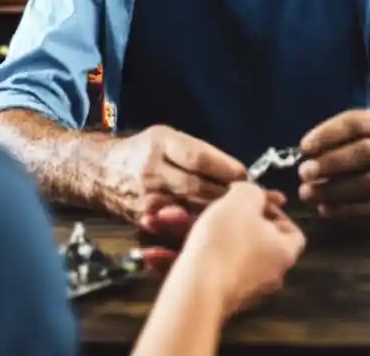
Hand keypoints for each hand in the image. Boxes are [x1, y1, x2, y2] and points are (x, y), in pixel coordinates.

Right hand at [103, 125, 245, 228]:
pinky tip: (229, 232)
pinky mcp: (148, 222)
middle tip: (268, 202)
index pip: (197, 158)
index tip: (247, 176)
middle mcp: (153, 174)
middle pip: (199, 188)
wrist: (102, 174)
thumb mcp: (167, 136)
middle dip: (235, 197)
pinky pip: (182, 228)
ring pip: (194, 211)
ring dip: (227, 216)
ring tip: (257, 221)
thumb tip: (237, 173)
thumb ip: (198, 151)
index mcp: (160, 145)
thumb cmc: (142, 151)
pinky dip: (208, 230)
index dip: (226, 168)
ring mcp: (150, 202)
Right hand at [173, 182, 305, 316]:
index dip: (271, 210)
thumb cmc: (225, 242)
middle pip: (244, 237)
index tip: (249, 198)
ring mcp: (240, 289)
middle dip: (213, 216)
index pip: (289, 229)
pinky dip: (178, 259)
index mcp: (283, 251)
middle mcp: (266, 274)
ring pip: (213, 251)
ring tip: (163, 220)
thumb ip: (251, 190)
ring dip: (186, 234)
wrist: (197, 291)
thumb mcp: (242, 200)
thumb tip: (251, 193)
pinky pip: (197, 272)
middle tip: (195, 204)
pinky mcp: (215, 299)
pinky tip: (153, 253)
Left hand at [297, 109, 369, 222]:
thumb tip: (306, 155)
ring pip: (366, 182)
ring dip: (332, 189)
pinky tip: (326, 209)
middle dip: (329, 162)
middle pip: (363, 152)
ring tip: (308, 193)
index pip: (356, 122)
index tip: (304, 146)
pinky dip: (345, 209)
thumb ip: (343, 140)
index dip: (327, 133)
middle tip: (303, 173)